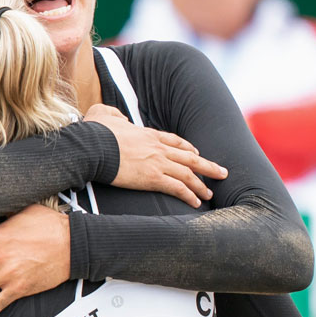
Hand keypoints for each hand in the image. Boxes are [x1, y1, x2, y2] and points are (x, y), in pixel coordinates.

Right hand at [84, 104, 225, 207]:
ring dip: (201, 185)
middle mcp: (158, 148)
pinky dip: (189, 195)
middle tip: (222, 173)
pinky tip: (196, 202)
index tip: (197, 154)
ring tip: (210, 194)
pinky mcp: (152, 178)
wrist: (93, 146)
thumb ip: (113, 114)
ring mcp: (157, 163)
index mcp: (148, 134)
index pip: (175, 141)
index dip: (188, 149)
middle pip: (190, 158)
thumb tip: (120, 118)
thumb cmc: (95, 132)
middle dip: (208, 166)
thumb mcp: (103, 113)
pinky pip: (177, 188)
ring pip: (188, 174)